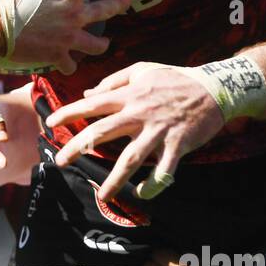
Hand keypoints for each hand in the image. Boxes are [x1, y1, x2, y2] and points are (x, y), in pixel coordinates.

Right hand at [6, 0, 130, 74]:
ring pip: (95, 45)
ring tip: (104, 44)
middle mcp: (76, 16)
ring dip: (100, 44)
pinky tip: (69, 66)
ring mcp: (68, 38)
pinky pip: (69, 64)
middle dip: (118, 6)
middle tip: (127, 4)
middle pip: (105, 11)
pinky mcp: (57, 55)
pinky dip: (69, 65)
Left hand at [46, 61, 225, 200]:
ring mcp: (158, 131)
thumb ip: (113, 81)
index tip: (50, 124)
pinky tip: (142, 193)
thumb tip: (88, 94)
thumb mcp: (142, 70)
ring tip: (103, 195)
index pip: (92, 105)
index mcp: (129, 95)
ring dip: (115, 179)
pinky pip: (163, 170)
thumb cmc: (175, 78)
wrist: (215, 88)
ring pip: (131, 158)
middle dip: (78, 147)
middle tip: (61, 161)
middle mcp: (140, 113)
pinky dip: (153, 185)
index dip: (69, 113)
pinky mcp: (177, 145)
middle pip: (102, 132)